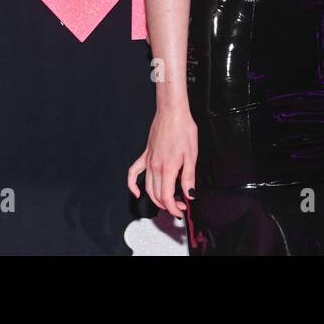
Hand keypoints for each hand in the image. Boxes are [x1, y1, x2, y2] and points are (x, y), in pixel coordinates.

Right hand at [127, 104, 197, 219]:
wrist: (172, 112)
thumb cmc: (183, 129)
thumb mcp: (192, 154)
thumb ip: (189, 177)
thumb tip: (190, 193)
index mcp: (168, 168)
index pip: (166, 197)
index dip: (173, 208)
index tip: (180, 211)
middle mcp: (155, 167)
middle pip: (157, 195)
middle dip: (167, 205)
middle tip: (179, 206)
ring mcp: (148, 161)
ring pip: (147, 187)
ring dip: (156, 198)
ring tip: (167, 202)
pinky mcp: (145, 155)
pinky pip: (133, 172)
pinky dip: (132, 185)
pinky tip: (136, 192)